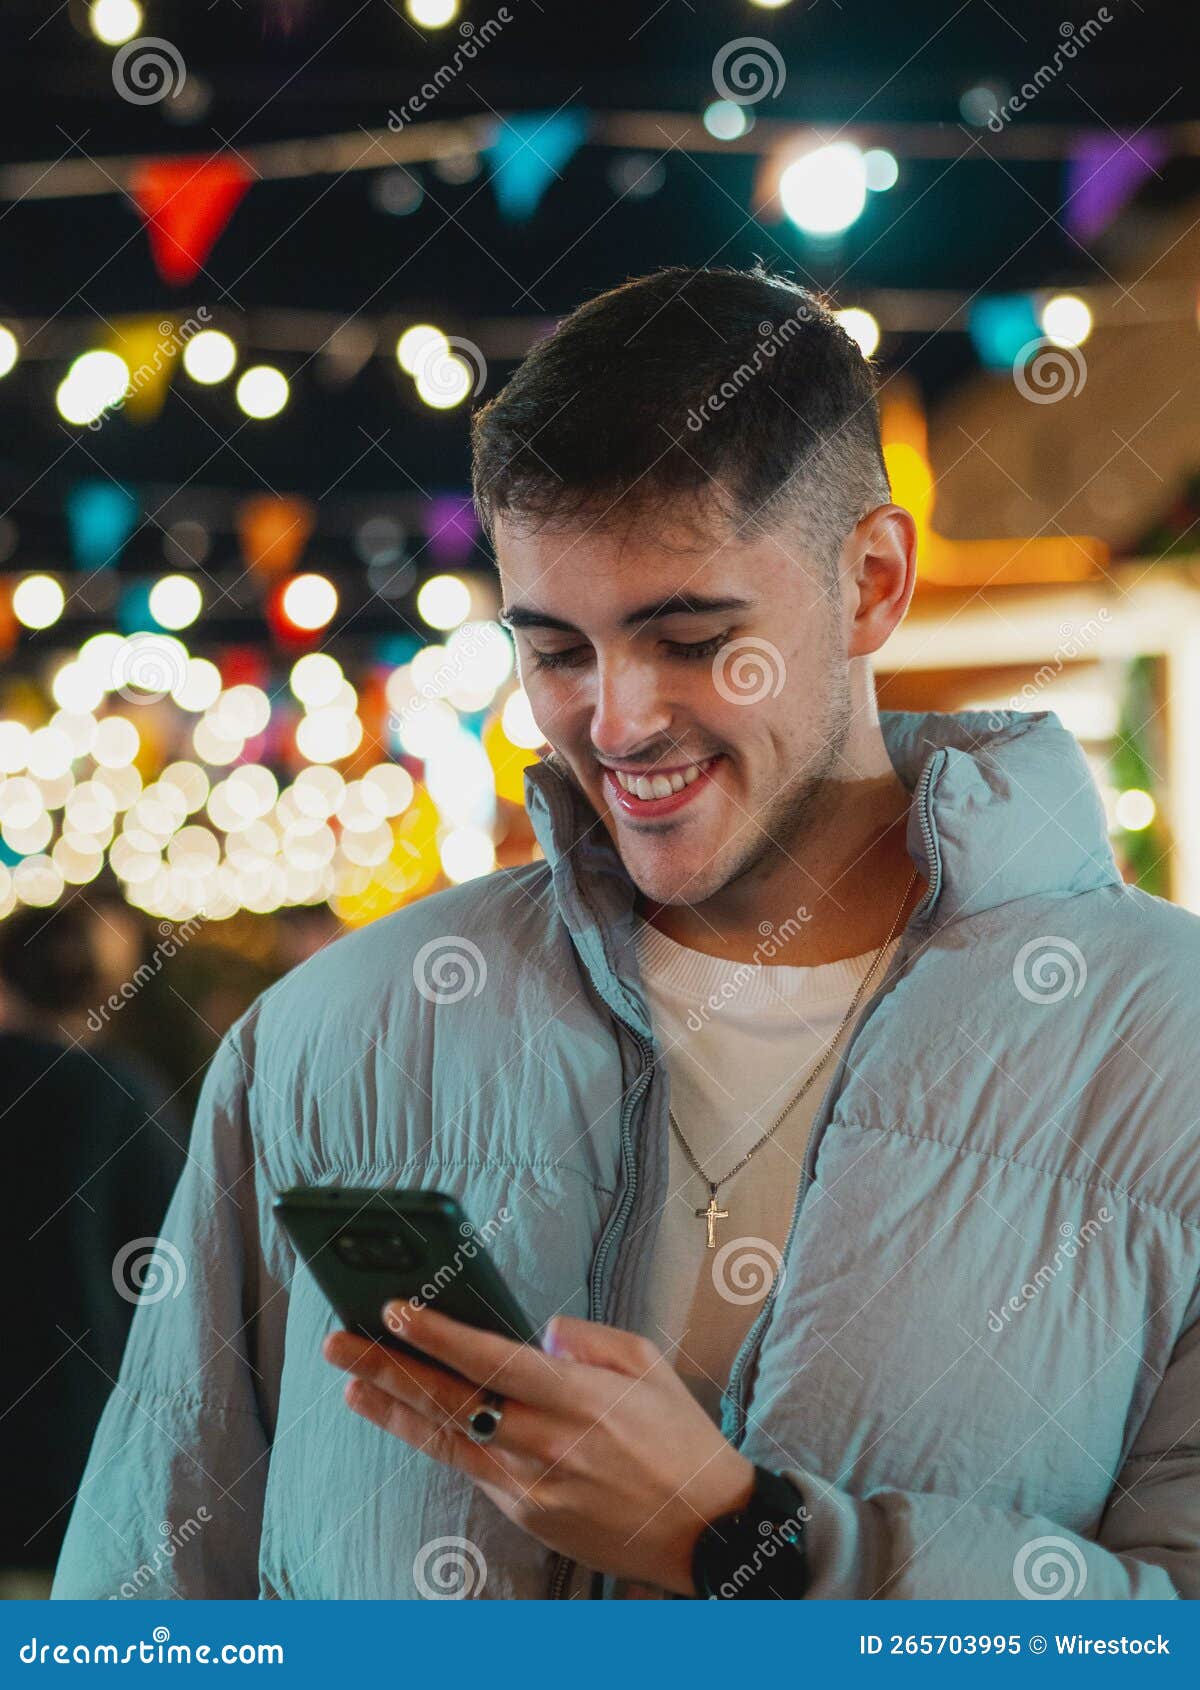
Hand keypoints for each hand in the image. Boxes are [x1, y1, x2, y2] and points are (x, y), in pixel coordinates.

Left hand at [322, 1301, 754, 1594]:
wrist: (704, 1528)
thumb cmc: (678, 1437)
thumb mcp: (648, 1364)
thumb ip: (589, 1340)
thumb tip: (538, 1331)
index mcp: (579, 1397)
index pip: (492, 1359)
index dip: (438, 1334)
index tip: (396, 1309)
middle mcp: (547, 1442)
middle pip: (450, 1400)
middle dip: (388, 1366)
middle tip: (340, 1339)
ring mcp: (531, 1484)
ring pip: (446, 1437)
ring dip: (392, 1405)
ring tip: (349, 1377)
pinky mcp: (525, 1512)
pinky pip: (465, 1467)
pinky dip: (424, 1439)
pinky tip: (397, 1417)